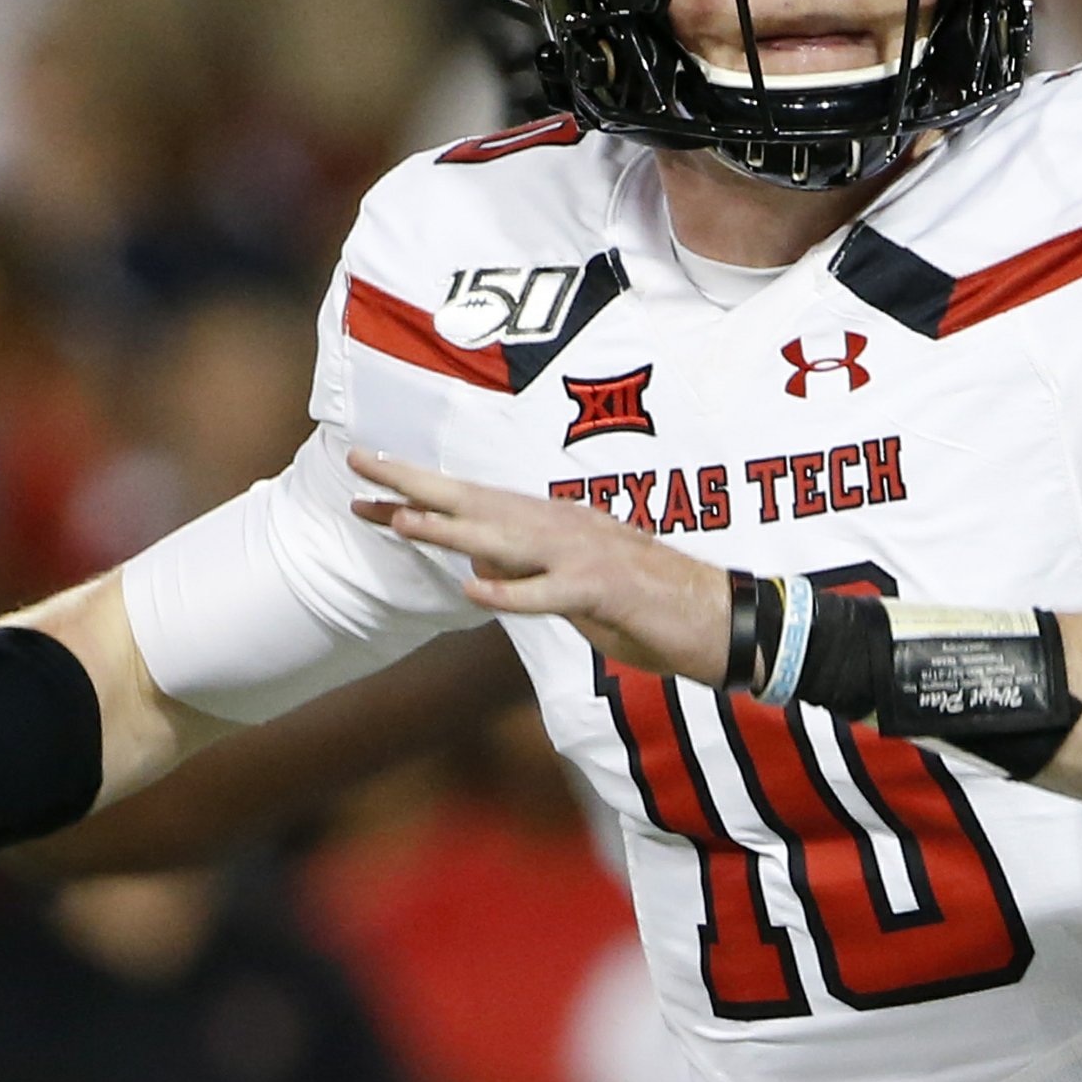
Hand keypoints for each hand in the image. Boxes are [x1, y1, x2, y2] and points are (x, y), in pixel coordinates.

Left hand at [350, 451, 732, 682]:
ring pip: (509, 538)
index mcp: (558, 527)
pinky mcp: (608, 591)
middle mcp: (566, 529)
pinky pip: (552, 592)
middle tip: (358, 462)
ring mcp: (587, 557)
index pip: (476, 505)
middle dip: (417, 483)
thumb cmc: (651, 609)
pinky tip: (473, 589)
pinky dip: (514, 591)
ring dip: (454, 527)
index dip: (420, 494)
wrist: (722, 620)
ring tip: (402, 517)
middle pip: (480, 502)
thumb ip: (528, 573)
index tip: (367, 487)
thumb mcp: (576, 591)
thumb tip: (479, 562)